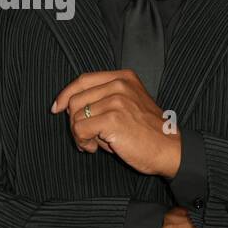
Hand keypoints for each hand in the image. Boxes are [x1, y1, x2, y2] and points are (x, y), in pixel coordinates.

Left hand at [51, 70, 179, 176]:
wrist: (170, 149)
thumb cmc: (148, 132)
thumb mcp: (129, 104)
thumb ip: (103, 99)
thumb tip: (69, 107)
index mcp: (123, 77)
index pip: (83, 80)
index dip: (66, 94)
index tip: (57, 108)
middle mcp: (119, 85)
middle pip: (76, 99)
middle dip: (74, 122)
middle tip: (86, 138)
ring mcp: (116, 100)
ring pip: (76, 116)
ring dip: (79, 135)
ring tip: (94, 144)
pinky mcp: (113, 119)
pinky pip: (80, 129)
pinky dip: (83, 142)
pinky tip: (96, 148)